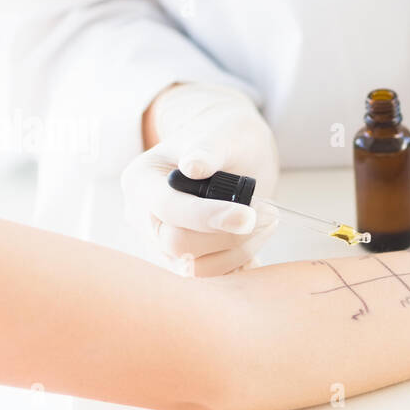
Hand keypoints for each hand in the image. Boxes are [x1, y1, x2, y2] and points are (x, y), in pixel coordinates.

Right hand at [121, 83, 278, 276]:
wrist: (234, 154)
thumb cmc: (225, 138)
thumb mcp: (221, 133)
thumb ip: (208, 149)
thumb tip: (193, 166)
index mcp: (141, 182)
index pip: (167, 209)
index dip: (207, 215)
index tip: (247, 215)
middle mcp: (144, 216)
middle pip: (177, 245)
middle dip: (227, 234)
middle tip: (268, 213)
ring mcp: (162, 242)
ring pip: (198, 267)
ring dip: (240, 249)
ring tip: (268, 220)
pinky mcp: (187, 259)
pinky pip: (213, 275)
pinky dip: (240, 262)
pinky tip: (258, 240)